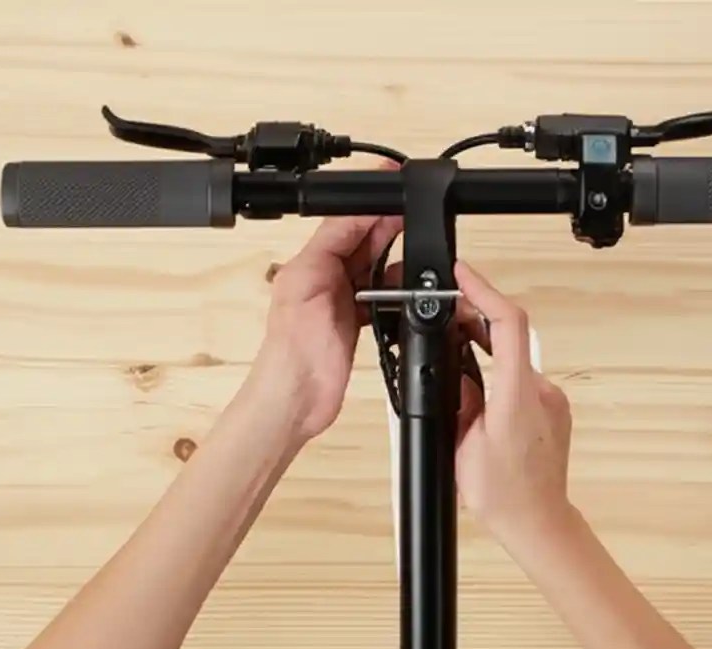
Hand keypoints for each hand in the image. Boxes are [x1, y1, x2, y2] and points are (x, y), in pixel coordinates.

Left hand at [249, 204, 401, 439]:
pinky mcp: (354, 325)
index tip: (395, 186)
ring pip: (375, 268)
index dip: (370, 202)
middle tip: (416, 214)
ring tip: (419, 253)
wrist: (296, 398)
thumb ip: (331, 246)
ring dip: (396, 259)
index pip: (344, 220)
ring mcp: (341, 301)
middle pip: (362, 240)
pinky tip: (408, 291)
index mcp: (309, 263)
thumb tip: (356, 216)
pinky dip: (396, 292)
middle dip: (388, 224)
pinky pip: (381, 298)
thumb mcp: (308, 283)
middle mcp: (324, 278)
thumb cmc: (292, 349)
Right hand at [453, 261, 574, 539]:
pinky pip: (521, 378)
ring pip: (513, 358)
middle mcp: (541, 391)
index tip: (463, 274)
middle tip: (446, 318)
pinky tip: (478, 392)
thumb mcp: (464, 444)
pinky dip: (499, 374)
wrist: (538, 522)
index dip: (485, 290)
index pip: (508, 323)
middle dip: (476, 321)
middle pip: (509, 335)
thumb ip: (463, 399)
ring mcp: (551, 399)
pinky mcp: (553, 409)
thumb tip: (461, 371)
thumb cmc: (503, 494)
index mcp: (516, 395)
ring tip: (456, 360)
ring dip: (485, 350)